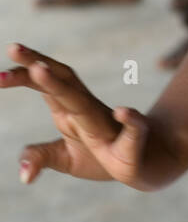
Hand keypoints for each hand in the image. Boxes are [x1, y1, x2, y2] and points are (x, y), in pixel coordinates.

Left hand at [3, 42, 152, 188]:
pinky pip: (135, 128)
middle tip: (11, 47)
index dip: (24, 73)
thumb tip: (24, 174)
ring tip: (39, 69)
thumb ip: (41, 157)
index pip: (45, 84)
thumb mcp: (64, 158)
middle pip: (60, 77)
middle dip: (36, 62)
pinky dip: (131, 120)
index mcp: (70, 109)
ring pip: (82, 98)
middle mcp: (87, 108)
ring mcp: (107, 121)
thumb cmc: (101, 155)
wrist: (141, 164)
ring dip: (61, 83)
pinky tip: (123, 112)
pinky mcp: (134, 139)